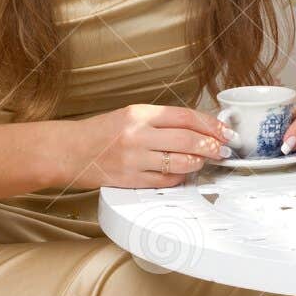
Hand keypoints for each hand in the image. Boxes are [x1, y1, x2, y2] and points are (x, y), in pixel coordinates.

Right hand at [67, 104, 234, 188]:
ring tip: (205, 160)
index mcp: (140, 114)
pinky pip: (165, 181)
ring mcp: (134, 159)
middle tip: (224, 149)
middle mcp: (138, 135)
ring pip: (180, 162)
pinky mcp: (130, 180)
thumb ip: (163, 120)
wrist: (69, 151)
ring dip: (199, 162)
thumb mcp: (131, 115)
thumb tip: (199, 126)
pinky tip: (184, 174)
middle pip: (188, 139)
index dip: (211, 125)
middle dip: (213, 145)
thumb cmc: (101, 132)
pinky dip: (180, 178)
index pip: (186, 117)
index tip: (226, 131)